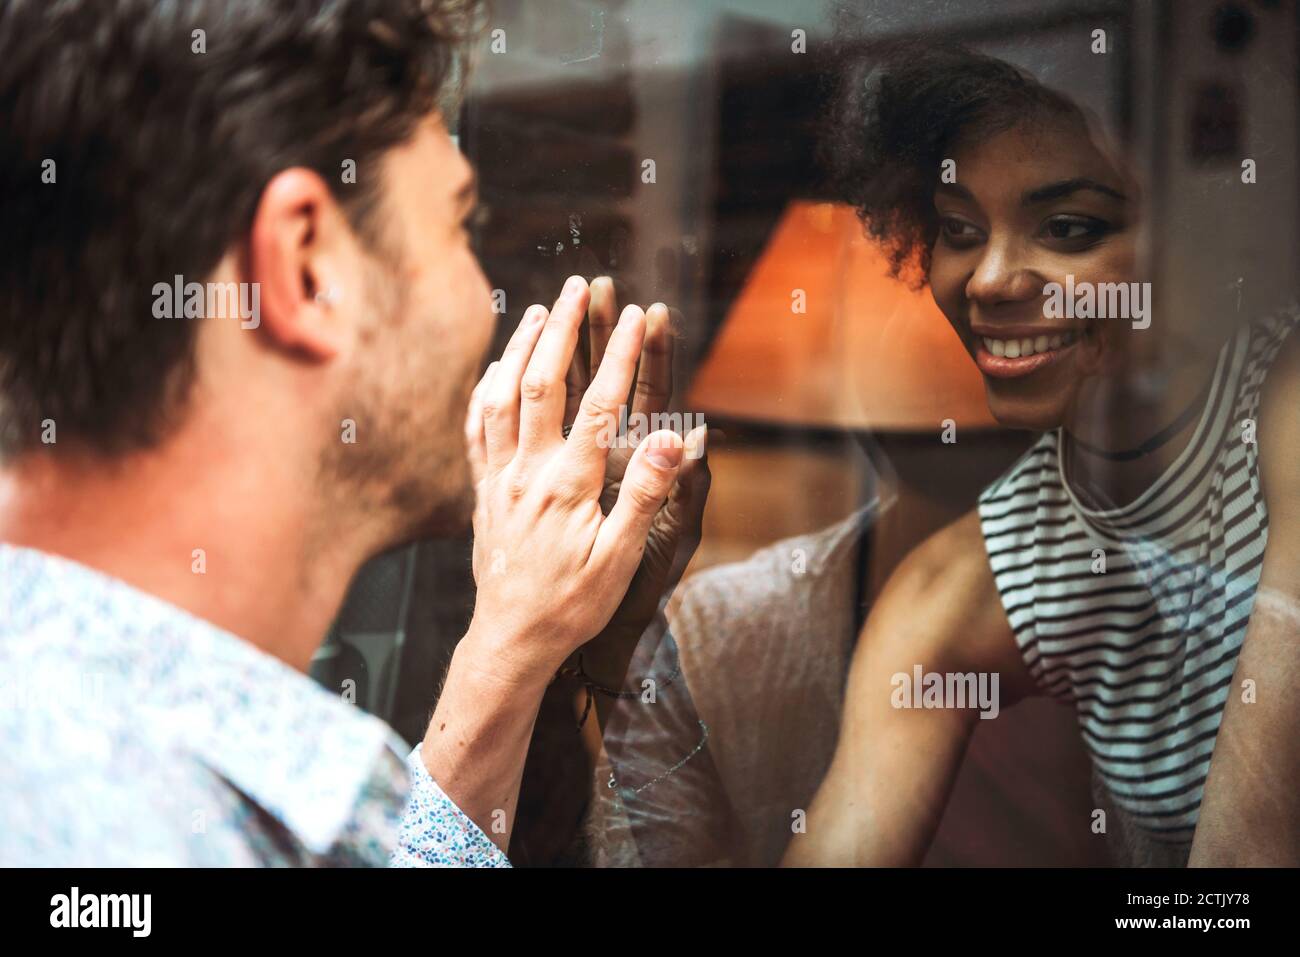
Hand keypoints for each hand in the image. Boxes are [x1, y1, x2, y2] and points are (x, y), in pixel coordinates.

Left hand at [461, 275, 685, 687]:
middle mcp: (527, 472)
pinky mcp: (481, 491)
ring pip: (500, 396)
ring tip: (537, 310)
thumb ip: (645, 495)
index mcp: (568, 485)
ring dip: (518, 347)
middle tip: (578, 287)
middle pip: (540, 382)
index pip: (598, 403)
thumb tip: (673, 440)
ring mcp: (498, 478)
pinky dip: (484, 389)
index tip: (638, 314)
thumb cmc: (572, 604)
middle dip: (561, 329)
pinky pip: (475, 427)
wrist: (512, 640)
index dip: (619, 354)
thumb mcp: (620, 559)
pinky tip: (494, 369)